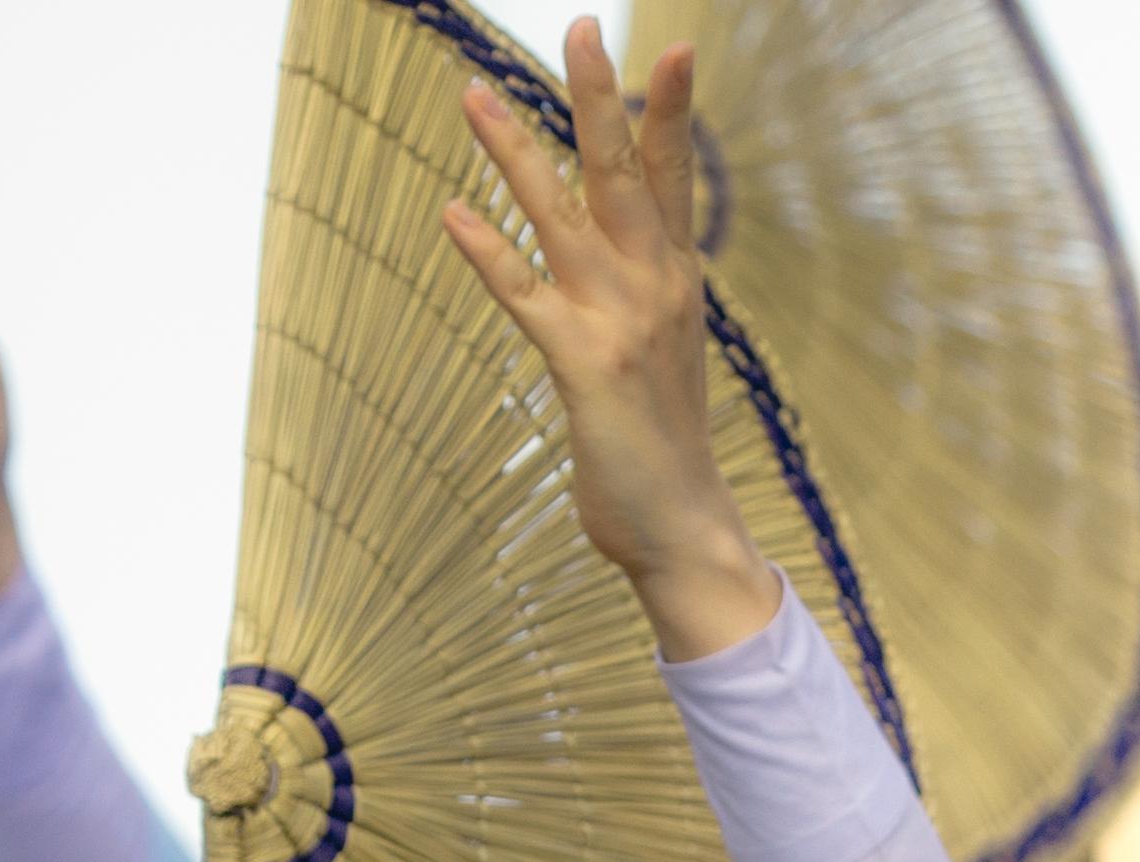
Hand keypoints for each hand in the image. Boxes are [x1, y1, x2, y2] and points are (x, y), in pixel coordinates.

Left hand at [438, 21, 780, 661]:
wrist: (687, 532)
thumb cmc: (667, 449)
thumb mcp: (664, 355)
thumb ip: (644, 300)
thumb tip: (628, 274)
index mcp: (676, 284)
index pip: (676, 180)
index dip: (672, 112)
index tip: (675, 48)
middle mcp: (655, 290)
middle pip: (625, 174)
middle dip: (600, 99)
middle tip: (582, 26)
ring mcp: (621, 323)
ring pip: (563, 217)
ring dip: (515, 153)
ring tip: (471, 92)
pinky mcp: (583, 364)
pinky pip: (526, 296)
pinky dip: (487, 253)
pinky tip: (451, 212)